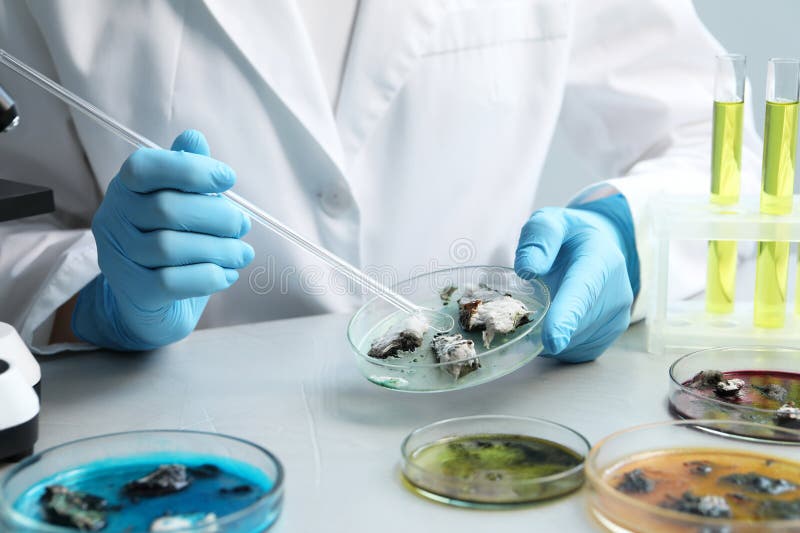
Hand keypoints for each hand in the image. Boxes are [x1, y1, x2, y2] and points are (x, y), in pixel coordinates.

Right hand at [72, 130, 253, 349]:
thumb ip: (186, 172)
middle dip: (216, 215)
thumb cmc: (172, 241)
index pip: (144, 167)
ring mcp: (119, 257)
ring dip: (219, 249)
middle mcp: (114, 219)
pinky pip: (172, 282)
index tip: (228, 179)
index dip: (189, 169)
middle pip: (166, 209)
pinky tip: (227, 274)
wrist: (150, 301)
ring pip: (170, 248)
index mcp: (126, 188)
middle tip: (242, 224)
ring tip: (242, 253)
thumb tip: (195, 138)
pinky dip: (207, 277)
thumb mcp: (180, 202)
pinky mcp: (133, 291)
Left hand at [514, 195, 638, 361]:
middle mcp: (617, 292)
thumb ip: (538, 239)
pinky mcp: (610, 334)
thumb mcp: (549, 223)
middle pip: (574, 324)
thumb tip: (528, 269)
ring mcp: (617, 316)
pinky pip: (577, 350)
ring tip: (544, 306)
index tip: (552, 341)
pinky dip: (559, 343)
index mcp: (600, 260)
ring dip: (550, 335)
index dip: (566, 319)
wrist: (599, 246)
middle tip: (526, 304)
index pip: (582, 294)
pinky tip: (553, 321)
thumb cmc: (568, 236)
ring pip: (574, 342)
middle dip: (544, 325)